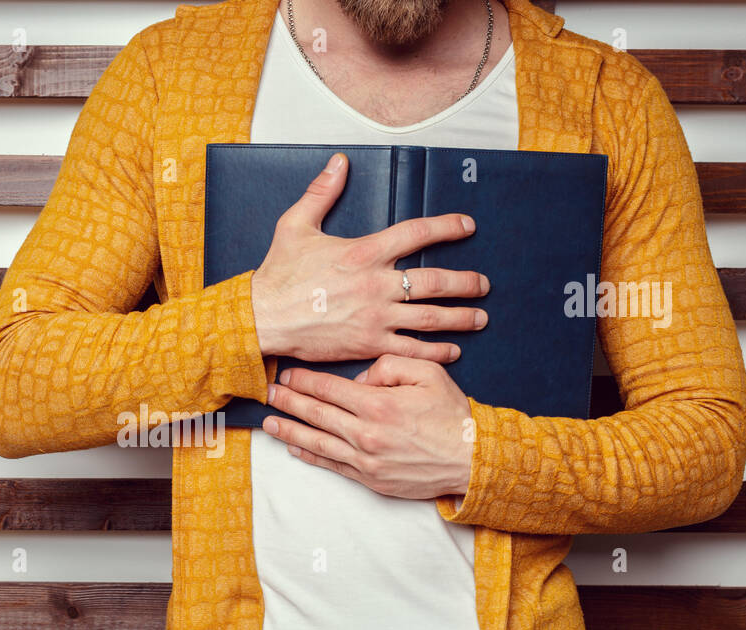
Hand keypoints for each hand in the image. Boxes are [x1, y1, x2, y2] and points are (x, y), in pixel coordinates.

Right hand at [250, 151, 489, 364]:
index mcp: (363, 252)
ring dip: (461, 317)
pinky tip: (452, 351)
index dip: (448, 226)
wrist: (262, 318)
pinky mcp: (368, 344)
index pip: (417, 233)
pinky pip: (411, 348)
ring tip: (480, 317)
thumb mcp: (295, 225)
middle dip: (466, 282)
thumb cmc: (277, 274)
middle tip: (483, 284)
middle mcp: (376, 284)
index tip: (467, 226)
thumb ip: (322, 192)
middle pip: (436, 281)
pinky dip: (436, 351)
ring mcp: (375, 317)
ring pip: (431, 317)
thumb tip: (339, 162)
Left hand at [261, 353, 473, 499]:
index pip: (330, 389)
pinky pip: (333, 465)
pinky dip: (311, 456)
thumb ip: (390, 365)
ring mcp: (366, 460)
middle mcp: (367, 434)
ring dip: (290, 430)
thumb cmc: (452, 415)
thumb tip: (360, 378)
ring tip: (268, 423)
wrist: (472, 460)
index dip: (304, 381)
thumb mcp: (428, 373)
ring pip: (318, 442)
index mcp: (378, 404)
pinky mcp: (371, 479)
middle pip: (317, 414)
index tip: (287, 375)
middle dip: (289, 402)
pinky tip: (294, 447)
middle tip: (268, 394)